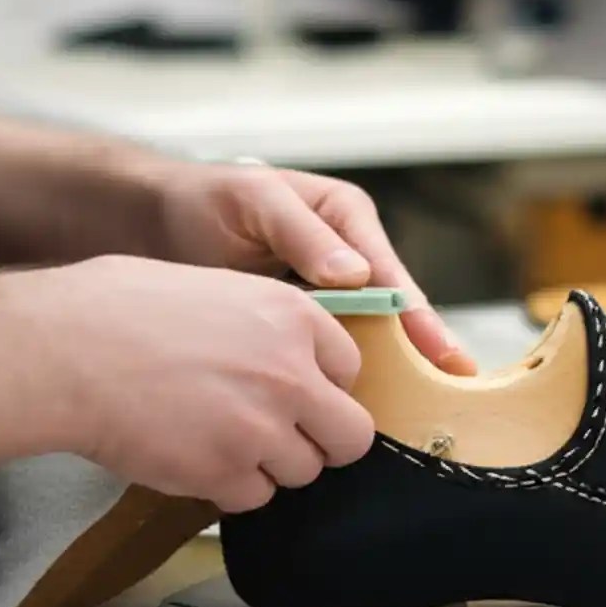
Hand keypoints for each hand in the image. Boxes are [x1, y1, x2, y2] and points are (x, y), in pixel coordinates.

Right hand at [16, 255, 373, 512]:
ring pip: (303, 472)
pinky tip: (193, 456)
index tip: (300, 390)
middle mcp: (292, 374)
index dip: (324, 384)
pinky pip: (254, 498)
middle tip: (283, 435)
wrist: (63, 349)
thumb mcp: (215, 287)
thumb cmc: (118, 308)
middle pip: (351, 435)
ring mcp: (262, 429)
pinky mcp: (225, 473)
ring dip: (270, 464)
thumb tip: (289, 354)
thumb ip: (267, 324)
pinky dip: (229, 487)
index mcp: (293, 316)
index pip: (351, 367)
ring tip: (219, 439)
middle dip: (322, 440)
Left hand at [157, 163, 477, 375]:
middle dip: (420, 346)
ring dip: (386, 368)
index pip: (390, 272)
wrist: (152, 224)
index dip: (416, 314)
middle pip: (390, 309)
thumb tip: (354, 274)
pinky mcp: (299, 323)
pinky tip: (351, 407)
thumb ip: (302, 234)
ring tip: (421, 407)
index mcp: (347, 219)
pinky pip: (327, 350)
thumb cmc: (208, 199)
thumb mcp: (256, 202)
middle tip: (453, 382)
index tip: (438, 349)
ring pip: (364, 334)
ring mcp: (326, 293)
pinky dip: (340, 377)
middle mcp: (347, 257)